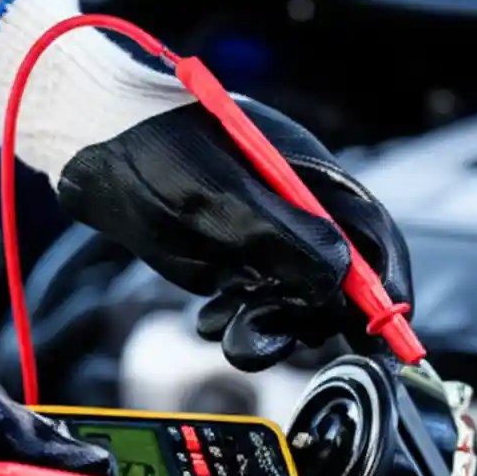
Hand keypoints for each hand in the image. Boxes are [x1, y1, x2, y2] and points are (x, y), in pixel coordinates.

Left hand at [0, 0, 412, 371]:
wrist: (90, 149)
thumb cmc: (152, 146)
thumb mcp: (218, 192)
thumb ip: (283, 236)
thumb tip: (341, 277)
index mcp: (309, 180)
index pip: (371, 234)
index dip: (386, 283)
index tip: (386, 329)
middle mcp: (295, 213)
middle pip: (338, 282)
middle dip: (313, 315)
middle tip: (275, 328)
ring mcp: (263, 241)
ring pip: (294, 304)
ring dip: (270, 328)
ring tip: (227, 327)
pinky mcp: (231, 265)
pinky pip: (254, 309)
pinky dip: (238, 325)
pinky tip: (210, 319)